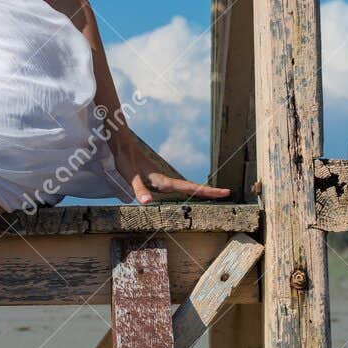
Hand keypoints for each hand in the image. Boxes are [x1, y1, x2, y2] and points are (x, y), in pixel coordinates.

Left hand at [106, 118, 231, 206]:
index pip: (190, 188)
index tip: (225, 192)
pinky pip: (175, 186)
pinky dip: (186, 189)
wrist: (121, 145)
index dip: (207, 191)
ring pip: (184, 186)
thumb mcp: (130, 177)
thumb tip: (147, 203)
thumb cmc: (125, 161)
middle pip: (191, 187)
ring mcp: (161, 179)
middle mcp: (165, 180)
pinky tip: (184, 192)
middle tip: (226, 193)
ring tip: (212, 194)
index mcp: (163, 181)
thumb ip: (138, 190)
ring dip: (199, 190)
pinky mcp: (154, 179)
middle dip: (208, 191)